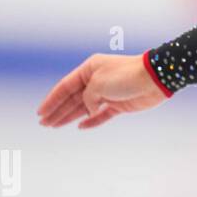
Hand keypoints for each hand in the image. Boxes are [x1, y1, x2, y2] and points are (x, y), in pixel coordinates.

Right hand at [36, 53, 168, 129]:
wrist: (155, 79)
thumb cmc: (126, 76)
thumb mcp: (98, 84)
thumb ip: (86, 98)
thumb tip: (87, 109)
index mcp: (90, 69)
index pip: (65, 86)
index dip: (52, 100)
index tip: (40, 113)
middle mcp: (97, 80)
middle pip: (73, 98)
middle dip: (58, 110)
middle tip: (44, 123)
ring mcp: (109, 93)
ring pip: (85, 107)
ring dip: (70, 116)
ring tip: (55, 126)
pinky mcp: (120, 104)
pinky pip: (101, 114)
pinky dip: (92, 120)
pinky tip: (81, 126)